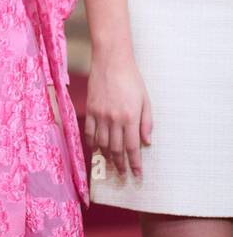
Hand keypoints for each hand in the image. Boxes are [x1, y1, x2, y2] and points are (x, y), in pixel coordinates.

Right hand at [84, 48, 151, 179]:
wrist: (111, 61)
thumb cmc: (131, 78)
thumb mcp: (145, 100)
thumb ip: (147, 122)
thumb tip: (147, 142)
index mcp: (130, 117)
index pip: (132, 148)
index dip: (135, 164)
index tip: (137, 175)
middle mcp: (115, 119)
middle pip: (116, 149)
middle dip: (121, 165)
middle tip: (123, 174)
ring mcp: (100, 115)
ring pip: (102, 144)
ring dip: (107, 157)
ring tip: (111, 164)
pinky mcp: (90, 109)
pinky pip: (90, 132)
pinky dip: (93, 143)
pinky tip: (96, 149)